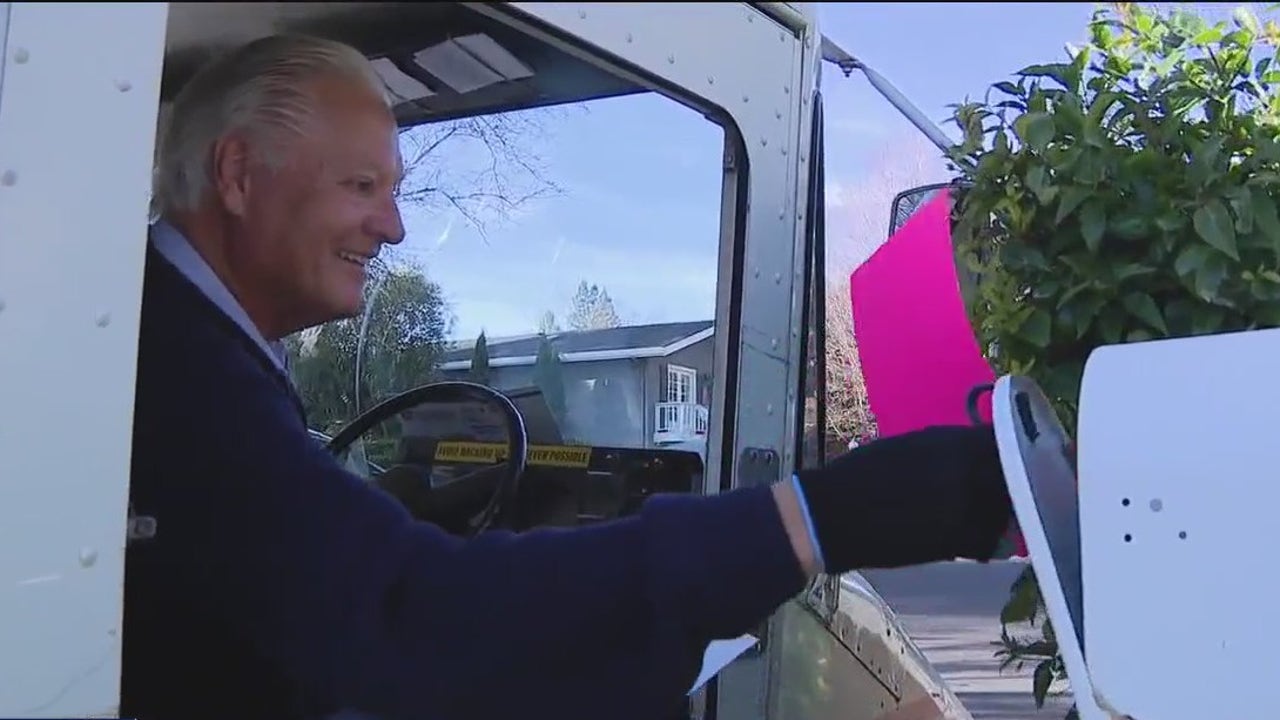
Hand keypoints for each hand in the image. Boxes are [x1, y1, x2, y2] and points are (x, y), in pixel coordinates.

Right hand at [792, 425, 1014, 574]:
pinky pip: (985, 542)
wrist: (832, 516)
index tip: (1009, 454)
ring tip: (977, 511)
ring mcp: (964, 513)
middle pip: (1011, 480)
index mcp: (954, 445)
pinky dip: (981, 539)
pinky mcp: (955, 546)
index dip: (1011, 450)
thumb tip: (979, 450)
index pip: (1005, 444)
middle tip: (996, 486)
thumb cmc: (862, 473)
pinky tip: (962, 534)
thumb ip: (950, 448)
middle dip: (1007, 483)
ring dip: (996, 512)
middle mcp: (967, 476)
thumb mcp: (909, 446)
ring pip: (1002, 513)